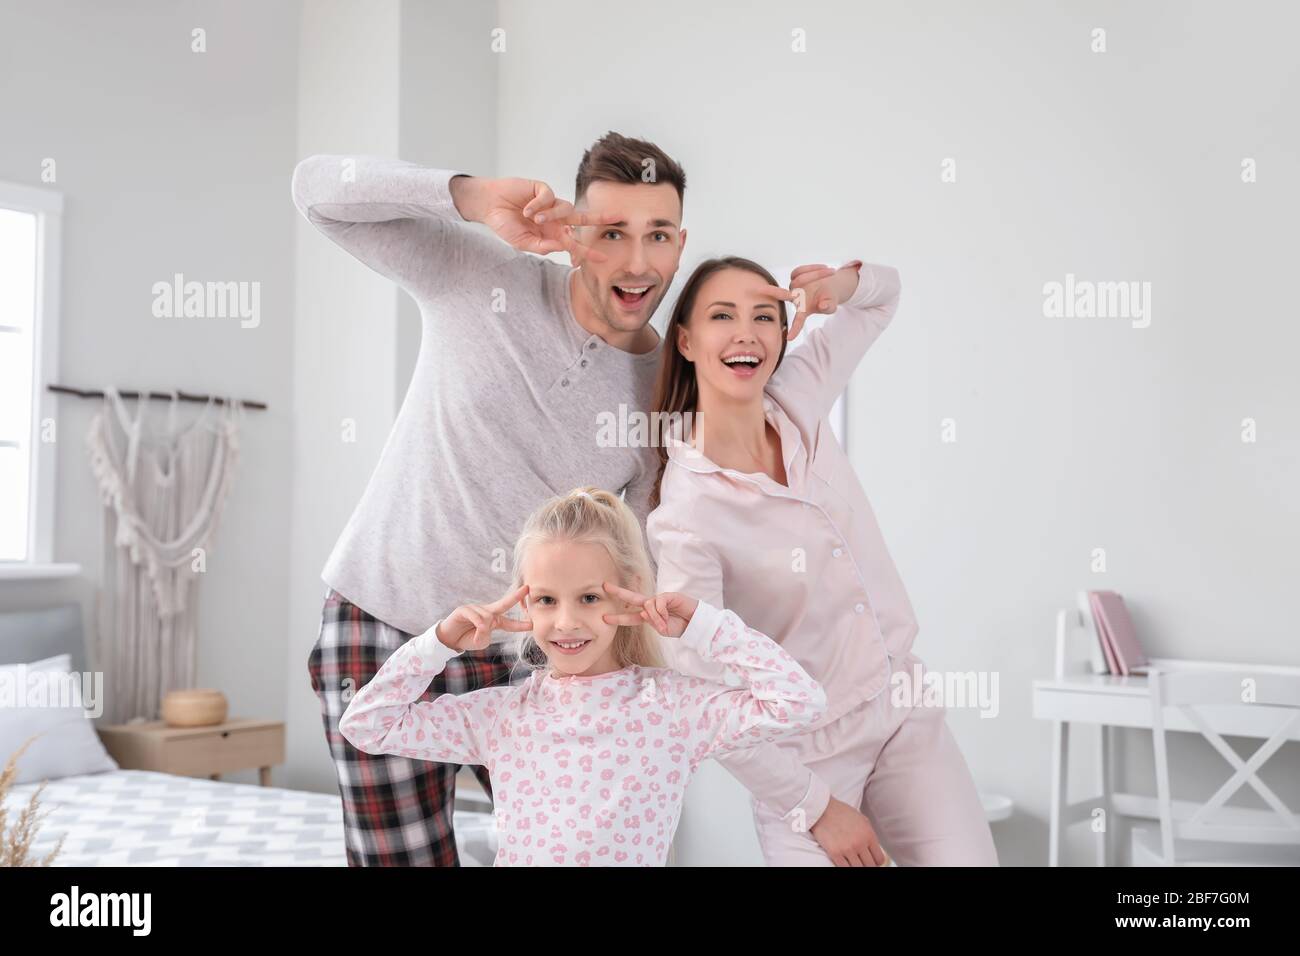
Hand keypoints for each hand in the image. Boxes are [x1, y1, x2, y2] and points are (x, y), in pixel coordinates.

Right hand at [435, 584, 531, 650]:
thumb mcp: (481, 641)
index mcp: (494, 621)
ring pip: (487, 618)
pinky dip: (477, 626)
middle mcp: (487, 612)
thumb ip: (486, 634)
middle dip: (516, 596)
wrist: (449, 640)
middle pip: (504, 603)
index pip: (510, 623)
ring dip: (483, 630)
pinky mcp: (464, 609)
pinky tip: (475, 630)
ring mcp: (476, 609)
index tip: (532, 624)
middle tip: (527, 588)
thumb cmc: (467, 639)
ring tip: (476, 637)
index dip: (520, 624)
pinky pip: (476, 617)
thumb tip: (485, 623)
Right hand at [453, 176, 619, 263]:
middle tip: (616, 217)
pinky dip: (538, 205)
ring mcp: (549, 203)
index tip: (602, 260)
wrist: (488, 206)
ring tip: (532, 218)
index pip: (573, 242)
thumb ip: (541, 246)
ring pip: (565, 208)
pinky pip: (549, 197)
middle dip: (598, 218)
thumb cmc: (504, 224)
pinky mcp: (542, 189)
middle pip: (581, 218)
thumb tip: (560, 247)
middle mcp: (554, 218)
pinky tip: (526, 209)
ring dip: (551, 215)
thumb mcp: (522, 242)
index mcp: (551, 233)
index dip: (586, 251)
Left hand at [600, 582, 698, 638]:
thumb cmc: (680, 626)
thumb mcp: (663, 629)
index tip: (605, 618)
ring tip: (664, 625)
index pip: (631, 617)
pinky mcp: (669, 595)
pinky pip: (658, 602)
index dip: (618, 618)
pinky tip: (668, 615)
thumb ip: (652, 622)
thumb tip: (643, 612)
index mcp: (649, 616)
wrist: (695, 624)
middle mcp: (652, 606)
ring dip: (654, 617)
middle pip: (632, 598)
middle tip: (605, 586)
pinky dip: (661, 611)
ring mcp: (660, 599)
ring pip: (647, 605)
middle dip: (618, 592)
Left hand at [757, 260, 862, 341]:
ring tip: (830, 271)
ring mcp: (793, 286)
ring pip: (801, 278)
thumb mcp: (832, 304)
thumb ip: (828, 307)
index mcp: (804, 310)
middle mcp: (795, 299)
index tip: (789, 338)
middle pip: (784, 295)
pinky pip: (801, 270)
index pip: (799, 321)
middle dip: (773, 292)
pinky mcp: (794, 276)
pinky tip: (822, 268)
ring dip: (817, 274)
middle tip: (760, 289)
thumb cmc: (830, 298)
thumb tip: (824, 305)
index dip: (795, 329)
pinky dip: (813, 268)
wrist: (831, 283)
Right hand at [809, 797, 890, 866]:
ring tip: (852, 860)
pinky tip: (844, 860)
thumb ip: (870, 836)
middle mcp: (860, 842)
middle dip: (866, 864)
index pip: (879, 859)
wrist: (822, 809)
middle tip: (861, 860)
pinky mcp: (835, 853)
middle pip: (870, 865)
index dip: (876, 861)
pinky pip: (844, 868)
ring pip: (858, 868)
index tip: (871, 860)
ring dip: (856, 865)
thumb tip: (874, 851)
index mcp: (868, 834)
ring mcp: (847, 849)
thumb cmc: (842, 813)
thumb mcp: (862, 820)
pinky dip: (845, 865)